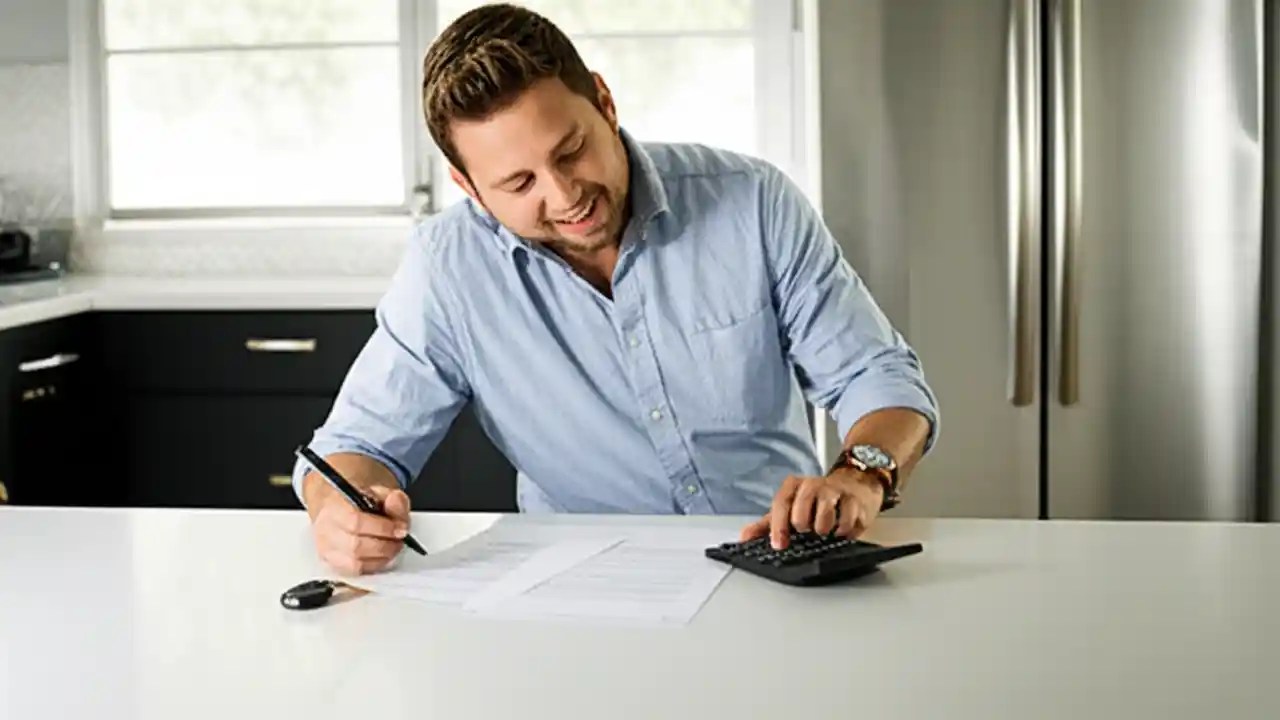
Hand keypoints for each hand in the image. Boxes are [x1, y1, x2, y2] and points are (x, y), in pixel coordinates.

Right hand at [309, 483, 412, 575]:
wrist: (336, 510)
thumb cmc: (358, 503)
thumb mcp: (379, 493)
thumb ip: (393, 500)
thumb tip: (397, 508)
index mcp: (334, 507)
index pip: (356, 522)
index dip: (382, 528)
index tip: (401, 529)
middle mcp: (325, 530)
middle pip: (355, 546)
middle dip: (385, 545)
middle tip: (399, 540)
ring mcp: (326, 550)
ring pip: (354, 564)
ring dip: (380, 558)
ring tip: (392, 548)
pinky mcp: (331, 565)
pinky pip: (354, 573)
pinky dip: (372, 567)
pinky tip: (381, 557)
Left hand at [739, 469, 883, 548]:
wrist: (852, 485)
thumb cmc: (816, 500)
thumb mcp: (789, 509)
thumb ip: (766, 524)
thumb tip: (744, 537)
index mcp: (794, 486)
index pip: (781, 504)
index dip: (778, 526)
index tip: (779, 544)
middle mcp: (813, 485)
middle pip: (801, 512)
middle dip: (802, 527)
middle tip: (806, 531)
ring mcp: (836, 492)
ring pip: (825, 516)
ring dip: (823, 530)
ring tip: (824, 531)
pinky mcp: (855, 502)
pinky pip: (847, 523)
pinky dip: (843, 532)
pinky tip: (841, 531)